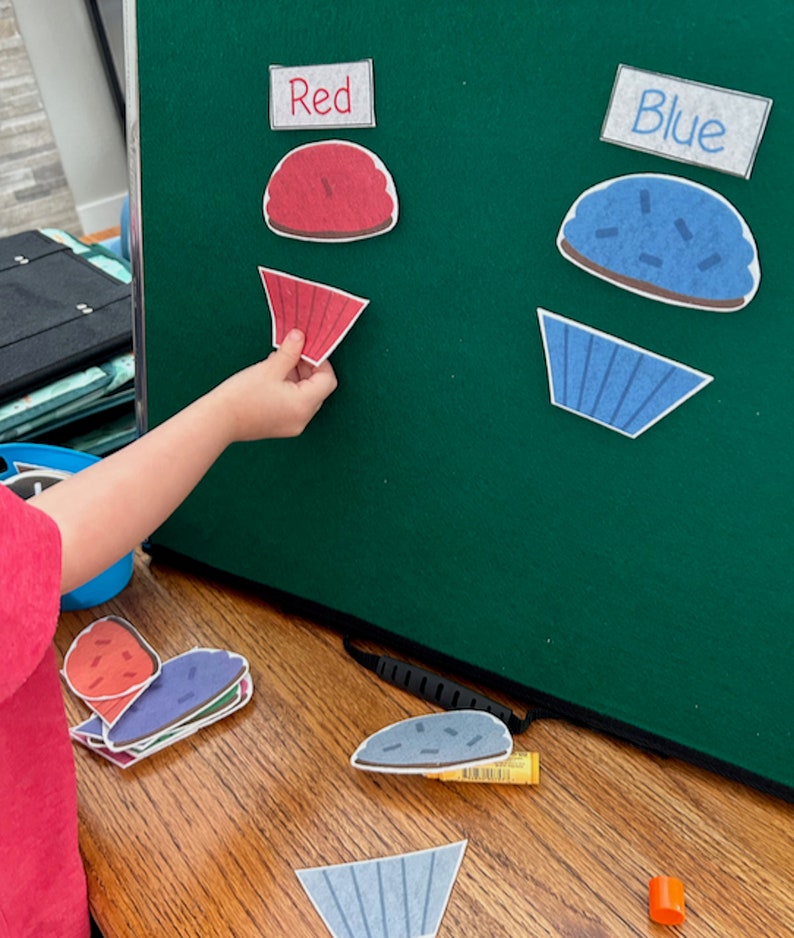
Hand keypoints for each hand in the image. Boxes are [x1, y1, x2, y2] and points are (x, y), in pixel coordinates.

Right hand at [214, 329, 337, 441]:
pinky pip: (294, 405)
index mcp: (304, 405)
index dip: (320, 362)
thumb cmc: (241, 396)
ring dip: (297, 378)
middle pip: (318, 389)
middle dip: (307, 368)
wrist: (217, 420)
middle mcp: (302, 419)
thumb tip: (301, 337)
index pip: (327, 380)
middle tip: (291, 353)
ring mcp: (292, 425)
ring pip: (305, 396)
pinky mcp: (281, 426)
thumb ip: (290, 352)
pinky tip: (272, 378)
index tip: (305, 349)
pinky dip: (289, 390)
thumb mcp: (270, 368)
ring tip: (277, 364)